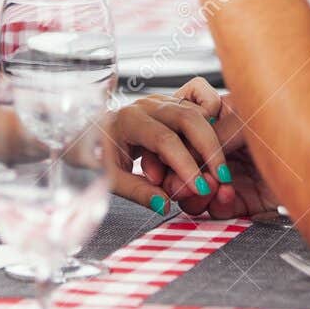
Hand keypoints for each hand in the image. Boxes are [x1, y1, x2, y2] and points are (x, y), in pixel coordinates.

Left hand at [105, 83, 227, 212]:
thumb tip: (164, 205)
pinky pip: (197, 113)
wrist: (88, 134)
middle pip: (188, 118)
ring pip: (197, 113)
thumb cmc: (96, 155)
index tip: (199, 188)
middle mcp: (147, 106)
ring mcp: (160, 103)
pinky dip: (207, 133)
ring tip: (217, 172)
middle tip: (222, 177)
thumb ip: (138, 192)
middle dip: (209, 148)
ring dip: (211, 142)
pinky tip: (208, 156)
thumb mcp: (110, 178)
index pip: (164, 140)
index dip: (185, 165)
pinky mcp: (170, 105)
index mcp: (128, 120)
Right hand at [139, 78, 280, 219]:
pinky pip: (220, 209)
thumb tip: (179, 153)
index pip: (183, 139)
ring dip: (196, 193)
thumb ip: (210, 136)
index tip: (162, 163)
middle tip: (175, 182)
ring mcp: (235, 176)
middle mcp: (225, 150)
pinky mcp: (247, 201)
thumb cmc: (292, 121)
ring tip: (204, 189)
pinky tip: (226, 196)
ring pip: (199, 193)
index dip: (170, 153)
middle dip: (179, 177)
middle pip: (187, 169)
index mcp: (219, 122)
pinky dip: (218, 205)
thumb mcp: (244, 122)